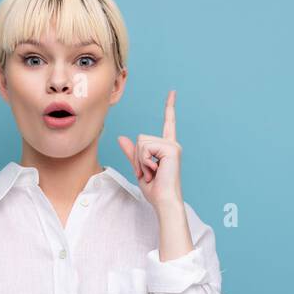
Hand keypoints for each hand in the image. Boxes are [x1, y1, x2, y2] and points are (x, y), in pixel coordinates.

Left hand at [117, 89, 181, 209]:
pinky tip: (154, 171)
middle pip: (141, 138)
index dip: (169, 107)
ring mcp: (173, 146)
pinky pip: (145, 148)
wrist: (164, 201)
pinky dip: (144, 161)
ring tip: (152, 173)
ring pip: (142, 142)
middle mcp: (172, 144)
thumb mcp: (139, 168)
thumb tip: (121, 138)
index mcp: (167, 147)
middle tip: (148, 172)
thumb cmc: (155, 190)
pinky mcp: (171, 149)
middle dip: (137, 157)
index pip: (168, 123)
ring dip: (140, 161)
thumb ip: (131, 153)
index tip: (172, 92)